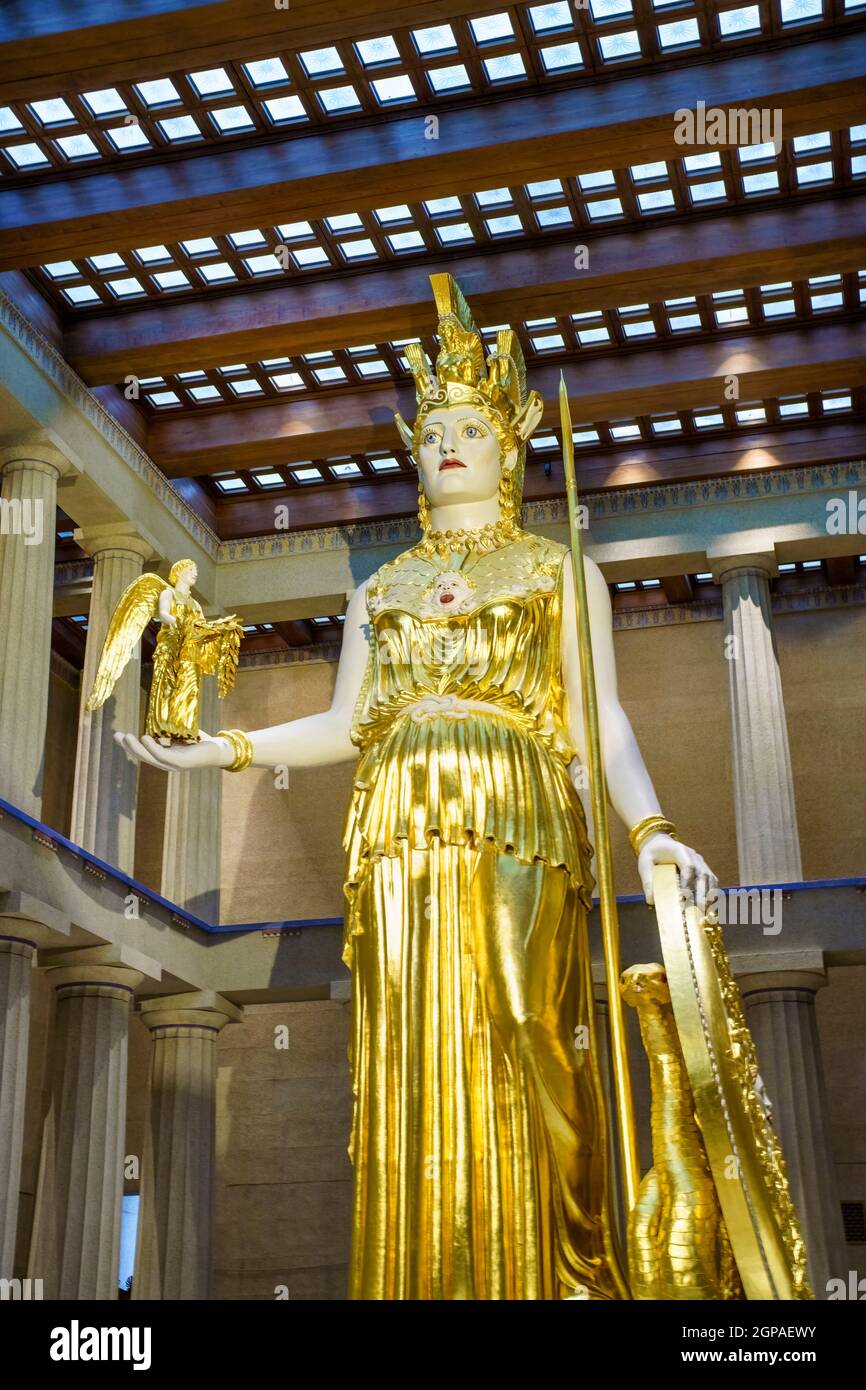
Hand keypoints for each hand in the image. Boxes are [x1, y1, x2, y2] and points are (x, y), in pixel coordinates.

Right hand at [114, 730, 232, 770]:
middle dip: (128, 747)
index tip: (118, 735)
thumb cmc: (201, 741)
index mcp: (165, 757)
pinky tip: (145, 738)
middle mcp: (167, 763)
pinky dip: (153, 747)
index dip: (130, 746)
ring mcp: (174, 765)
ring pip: (150, 757)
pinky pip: (163, 755)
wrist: (220, 750)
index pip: (144, 753)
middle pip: (143, 757)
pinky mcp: (182, 763)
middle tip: (117, 735)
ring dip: (137, 748)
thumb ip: (168, 733)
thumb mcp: (181, 735)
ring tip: (127, 736)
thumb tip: (156, 723)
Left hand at [637, 833, 717, 913]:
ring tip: (704, 909)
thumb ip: (648, 881)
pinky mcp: (703, 868)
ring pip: (709, 877)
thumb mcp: (644, 864)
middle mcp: (693, 855)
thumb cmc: (652, 854)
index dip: (688, 882)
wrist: (660, 844)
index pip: (688, 866)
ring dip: (708, 894)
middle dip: (701, 893)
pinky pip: (711, 880)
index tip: (683, 898)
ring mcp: (700, 861)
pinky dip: (711, 892)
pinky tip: (708, 904)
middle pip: (702, 874)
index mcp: (679, 850)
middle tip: (699, 909)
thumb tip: (651, 901)